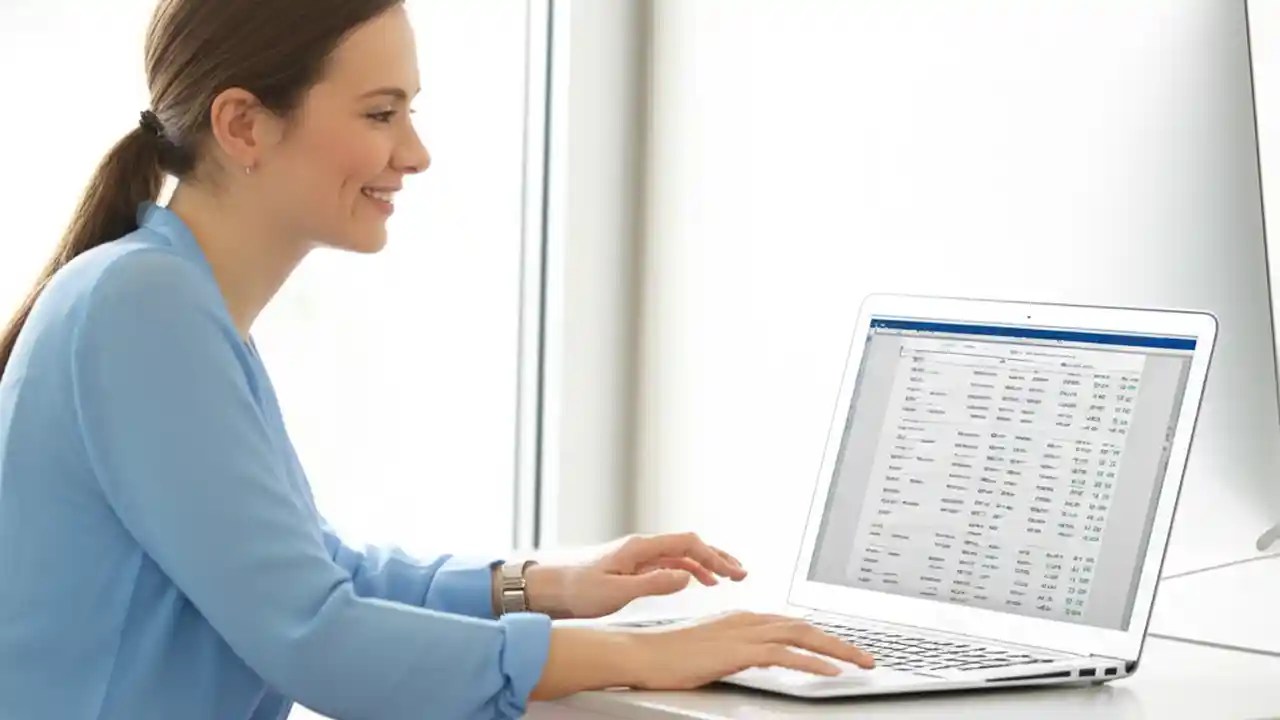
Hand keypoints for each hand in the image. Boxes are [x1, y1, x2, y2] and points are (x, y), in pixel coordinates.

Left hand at [524, 532, 747, 618]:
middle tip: (741, 573)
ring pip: (680, 554)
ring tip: (727, 577)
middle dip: (717, 557)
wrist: (545, 588)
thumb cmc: (574, 589)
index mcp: (639, 548)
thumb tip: (687, 577)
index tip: (732, 573)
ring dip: (706, 563)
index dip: (714, 556)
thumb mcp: (616, 591)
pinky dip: (688, 570)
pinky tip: (696, 581)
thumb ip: (653, 584)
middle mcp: (641, 548)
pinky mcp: (631, 568)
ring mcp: (636, 557)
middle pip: (688, 545)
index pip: (687, 543)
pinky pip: (668, 564)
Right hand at [625, 612, 875, 689]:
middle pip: (804, 627)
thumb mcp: (710, 652)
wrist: (640, 654)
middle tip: (866, 657)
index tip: (843, 649)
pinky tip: (831, 671)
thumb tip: (756, 660)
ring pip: (802, 636)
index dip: (821, 636)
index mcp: (742, 619)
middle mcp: (747, 620)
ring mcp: (742, 634)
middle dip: (840, 641)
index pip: (791, 625)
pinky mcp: (737, 651)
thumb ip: (735, 652)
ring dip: (837, 650)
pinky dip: (812, 662)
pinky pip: (784, 655)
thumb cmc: (667, 657)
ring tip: (862, 662)